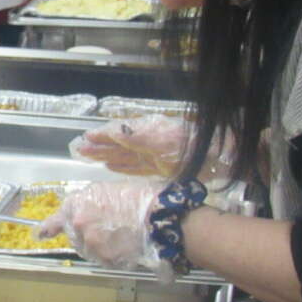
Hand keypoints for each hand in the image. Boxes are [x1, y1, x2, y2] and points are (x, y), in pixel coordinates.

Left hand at [39, 180, 161, 269]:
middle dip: (86, 233)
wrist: (160, 217)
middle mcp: (78, 226)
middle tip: (108, 228)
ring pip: (88, 248)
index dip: (50, 228)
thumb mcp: (108, 190)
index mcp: (77, 205)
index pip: (56, 220)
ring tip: (121, 236)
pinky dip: (112, 255)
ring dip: (99, 245)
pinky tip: (126, 245)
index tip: (40, 235)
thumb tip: (82, 210)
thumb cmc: (139, 198)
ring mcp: (91, 244)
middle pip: (75, 235)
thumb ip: (88, 201)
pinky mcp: (105, 260)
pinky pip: (103, 259)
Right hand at [70, 115, 234, 181]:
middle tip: (80, 149)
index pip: (119, 134)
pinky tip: (112, 169)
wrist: (221, 158)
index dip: (103, 136)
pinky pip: (136, 167)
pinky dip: (122, 167)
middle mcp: (147, 145)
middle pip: (118, 146)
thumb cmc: (193, 148)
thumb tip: (115, 132)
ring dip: (107, 157)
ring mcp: (153, 157)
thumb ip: (140, 137)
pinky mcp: (160, 168)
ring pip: (124, 156)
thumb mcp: (165, 142)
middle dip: (99, 147)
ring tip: (89, 157)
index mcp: (147, 135)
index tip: (86, 138)